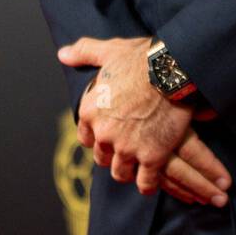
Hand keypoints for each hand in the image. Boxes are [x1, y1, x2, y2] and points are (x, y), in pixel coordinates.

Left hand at [58, 36, 231, 206]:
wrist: (172, 68)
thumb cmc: (141, 58)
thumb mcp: (109, 50)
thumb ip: (83, 53)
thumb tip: (63, 54)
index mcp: (91, 110)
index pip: (86, 137)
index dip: (98, 137)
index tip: (110, 134)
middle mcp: (104, 133)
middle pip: (102, 157)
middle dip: (112, 154)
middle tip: (127, 149)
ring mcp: (127, 147)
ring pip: (120, 172)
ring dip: (128, 170)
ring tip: (138, 167)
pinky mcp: (151, 156)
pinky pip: (145, 182)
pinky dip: (147, 184)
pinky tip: (151, 179)